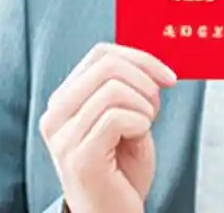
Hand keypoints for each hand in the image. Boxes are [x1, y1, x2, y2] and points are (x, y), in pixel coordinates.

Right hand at [39, 43, 176, 212]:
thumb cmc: (122, 169)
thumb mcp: (126, 118)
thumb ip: (128, 88)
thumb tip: (150, 61)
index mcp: (64, 101)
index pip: (101, 54)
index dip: (141, 58)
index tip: (168, 77)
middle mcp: (55, 116)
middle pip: (108, 65)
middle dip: (146, 81)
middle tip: (156, 107)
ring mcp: (63, 138)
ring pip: (114, 89)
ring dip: (145, 106)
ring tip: (143, 127)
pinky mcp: (80, 157)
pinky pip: (118, 118)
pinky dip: (141, 124)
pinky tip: (137, 139)